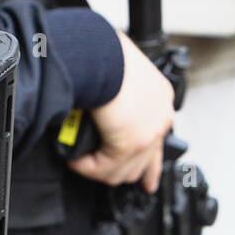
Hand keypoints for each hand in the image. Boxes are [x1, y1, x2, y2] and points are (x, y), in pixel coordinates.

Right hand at [67, 29, 174, 192]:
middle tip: (99, 173)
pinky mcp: (131, 144)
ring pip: (123, 171)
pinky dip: (86, 167)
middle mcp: (160, 118)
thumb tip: (97, 107)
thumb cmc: (103, 53)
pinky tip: (74, 159)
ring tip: (80, 159)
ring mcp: (149, 134)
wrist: (101, 54)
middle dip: (121, 173)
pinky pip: (104, 168)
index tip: (147, 181)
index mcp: (160, 99)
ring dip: (98, 169)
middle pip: (143, 163)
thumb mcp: (117, 74)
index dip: (150, 166)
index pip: (159, 141)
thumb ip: (114, 94)